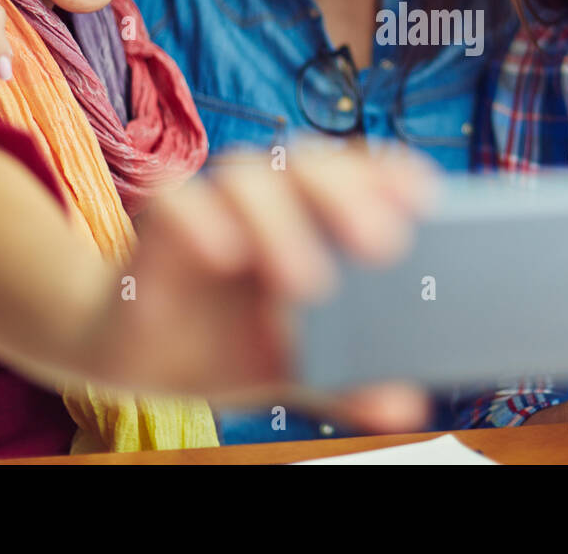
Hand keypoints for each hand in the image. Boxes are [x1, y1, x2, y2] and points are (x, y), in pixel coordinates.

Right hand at [81, 142, 438, 433]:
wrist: (142, 356)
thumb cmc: (234, 343)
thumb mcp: (297, 367)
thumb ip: (349, 380)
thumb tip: (406, 403)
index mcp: (314, 216)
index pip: (359, 171)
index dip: (391, 175)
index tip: (426, 200)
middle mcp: (270, 197)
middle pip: (312, 163)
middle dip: (351, 195)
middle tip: (383, 246)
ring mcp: (215, 204)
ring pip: (249, 175)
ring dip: (281, 221)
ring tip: (307, 283)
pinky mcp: (163, 223)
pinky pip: (178, 199)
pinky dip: (203, 220)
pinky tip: (226, 255)